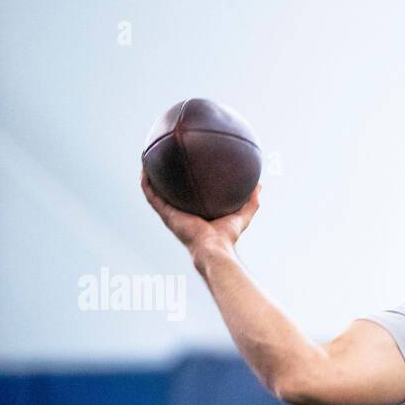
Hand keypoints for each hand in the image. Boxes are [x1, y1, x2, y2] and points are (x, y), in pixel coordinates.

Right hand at [140, 167, 259, 258]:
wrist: (214, 248)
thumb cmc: (227, 236)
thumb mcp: (242, 215)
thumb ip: (251, 201)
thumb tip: (260, 184)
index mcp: (196, 213)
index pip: (188, 195)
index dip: (185, 182)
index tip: (185, 165)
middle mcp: (180, 212)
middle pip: (169, 191)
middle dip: (165, 176)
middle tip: (163, 158)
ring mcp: (170, 213)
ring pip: (155, 191)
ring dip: (149, 175)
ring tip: (147, 157)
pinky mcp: (165, 214)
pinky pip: (151, 195)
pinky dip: (146, 181)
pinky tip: (145, 166)